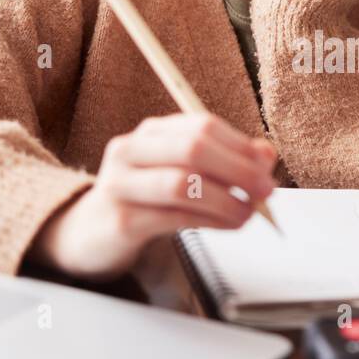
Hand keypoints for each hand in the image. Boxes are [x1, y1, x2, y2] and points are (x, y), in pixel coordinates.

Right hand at [28, 113, 277, 281]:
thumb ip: (226, 160)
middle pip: (193, 148)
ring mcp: (121, 185)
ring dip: (226, 200)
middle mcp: (131, 151)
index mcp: (150, 133)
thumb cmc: (147, 200)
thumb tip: (265, 155)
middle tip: (265, 190)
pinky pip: (173, 218)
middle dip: (238, 170)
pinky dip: (210, 222)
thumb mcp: (185, 173)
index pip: (202, 125)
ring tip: (248, 213)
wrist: (91, 233)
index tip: (267, 166)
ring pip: (183, 184)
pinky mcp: (121, 220)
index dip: (241, 145)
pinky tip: (228, 225)